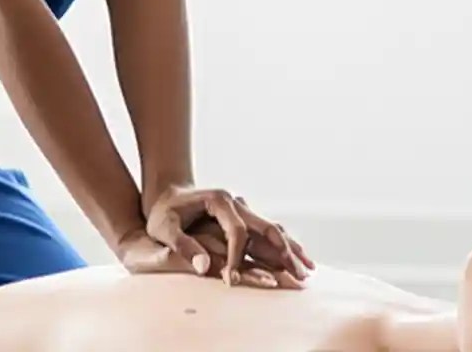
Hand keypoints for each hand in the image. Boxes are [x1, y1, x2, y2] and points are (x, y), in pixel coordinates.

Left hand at [143, 185, 314, 285]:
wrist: (166, 193)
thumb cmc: (163, 211)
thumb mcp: (165, 228)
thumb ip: (183, 245)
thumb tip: (204, 268)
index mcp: (219, 201)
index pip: (237, 231)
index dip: (236, 256)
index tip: (233, 278)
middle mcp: (236, 203)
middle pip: (267, 227)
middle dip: (283, 252)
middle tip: (298, 275)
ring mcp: (242, 210)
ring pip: (273, 230)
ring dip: (290, 250)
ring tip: (308, 270)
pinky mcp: (242, 219)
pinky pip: (268, 233)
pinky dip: (284, 246)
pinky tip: (297, 259)